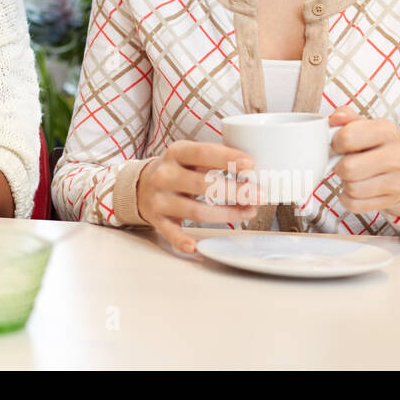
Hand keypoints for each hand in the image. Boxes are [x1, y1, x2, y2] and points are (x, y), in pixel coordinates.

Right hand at [137, 141, 265, 253]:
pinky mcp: (157, 219)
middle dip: (235, 191)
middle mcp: (166, 175)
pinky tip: (195, 246)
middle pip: (203, 185)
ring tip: (248, 212)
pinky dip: (182, 240)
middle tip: (259, 195)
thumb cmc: (177, 170)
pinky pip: (171, 232)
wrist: (140, 185)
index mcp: (176, 153)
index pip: (202, 153)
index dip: (227, 158)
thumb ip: (215, 159)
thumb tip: (253, 170)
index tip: (250, 164)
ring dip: (226, 215)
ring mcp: (160, 199)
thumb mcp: (190, 156)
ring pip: (196, 211)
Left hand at [328, 106, 399, 212]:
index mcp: (387, 130)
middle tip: (343, 162)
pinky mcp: (391, 200)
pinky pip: (354, 204)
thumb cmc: (377, 145)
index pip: (347, 137)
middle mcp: (396, 155)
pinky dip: (348, 198)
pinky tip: (356, 188)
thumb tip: (336, 118)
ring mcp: (397, 181)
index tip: (338, 145)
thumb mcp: (365, 125)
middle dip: (338, 166)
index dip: (335, 142)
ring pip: (351, 188)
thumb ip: (346, 117)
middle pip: (348, 168)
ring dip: (345, 183)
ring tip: (353, 175)